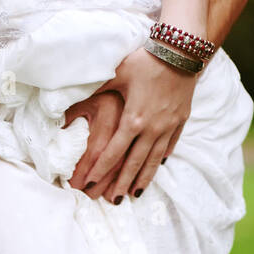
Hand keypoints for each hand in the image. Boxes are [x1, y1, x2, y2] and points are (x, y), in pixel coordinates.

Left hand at [77, 49, 196, 202]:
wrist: (181, 51)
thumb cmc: (145, 60)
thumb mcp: (116, 72)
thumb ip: (96, 87)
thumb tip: (71, 97)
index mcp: (133, 119)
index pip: (113, 152)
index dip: (100, 170)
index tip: (90, 184)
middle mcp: (152, 128)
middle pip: (134, 163)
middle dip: (122, 184)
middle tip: (113, 202)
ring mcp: (168, 126)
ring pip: (154, 160)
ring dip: (144, 179)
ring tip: (135, 194)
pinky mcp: (181, 120)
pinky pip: (170, 145)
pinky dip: (161, 159)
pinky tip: (156, 167)